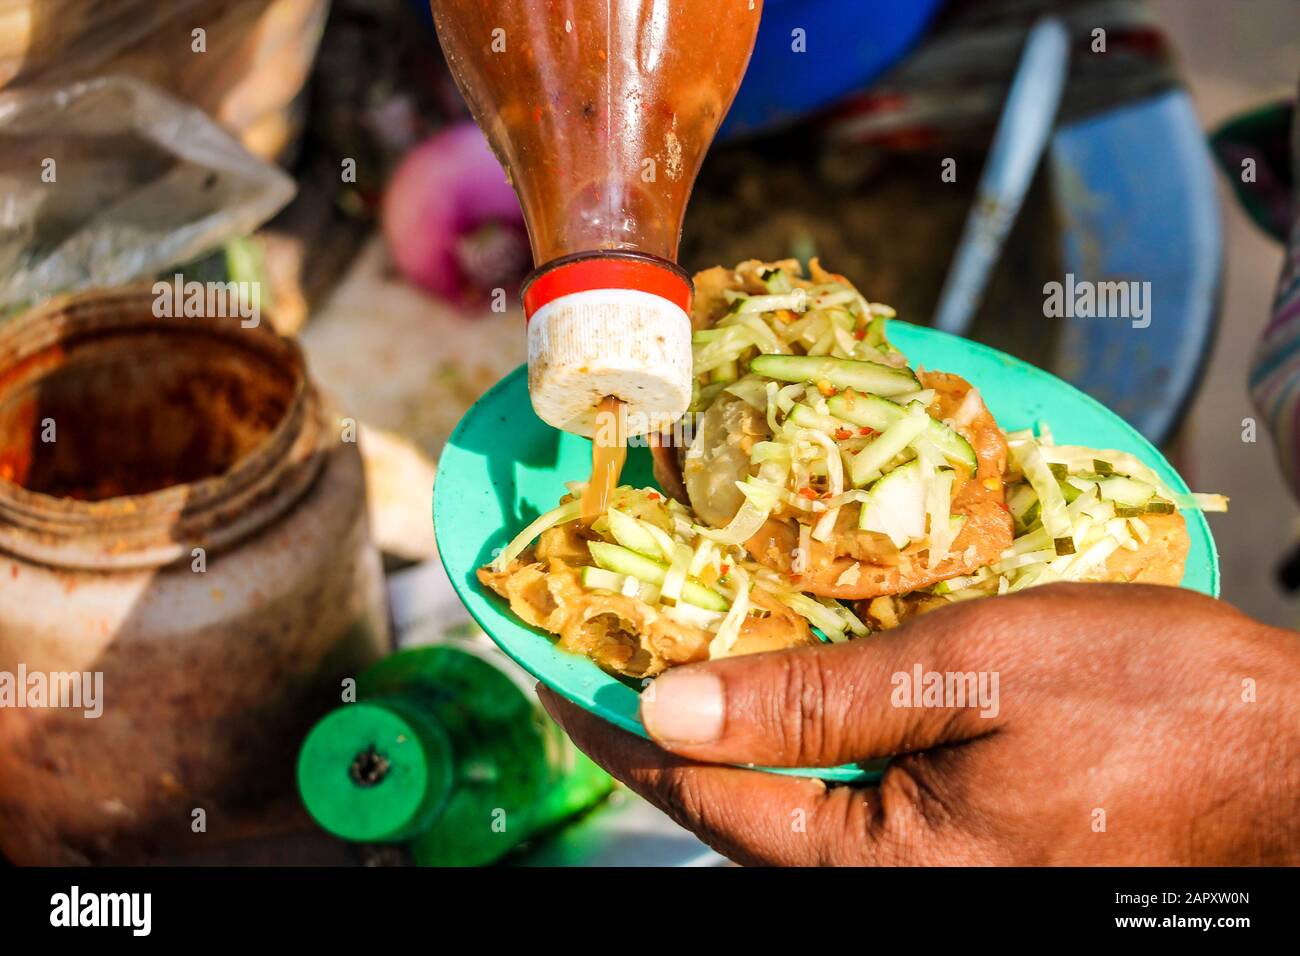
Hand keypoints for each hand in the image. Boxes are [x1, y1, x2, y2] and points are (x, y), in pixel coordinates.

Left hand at [539, 583, 1299, 864]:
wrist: (1294, 757)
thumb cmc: (1157, 706)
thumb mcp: (970, 674)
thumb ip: (812, 701)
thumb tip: (668, 706)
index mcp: (883, 865)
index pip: (702, 791)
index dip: (616, 726)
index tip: (555, 670)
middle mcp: (895, 888)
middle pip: (735, 805)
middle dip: (660, 728)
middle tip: (600, 653)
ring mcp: (932, 876)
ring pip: (789, 804)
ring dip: (727, 730)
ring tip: (672, 655)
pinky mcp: (967, 853)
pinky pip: (851, 801)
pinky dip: (801, 739)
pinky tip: (786, 683)